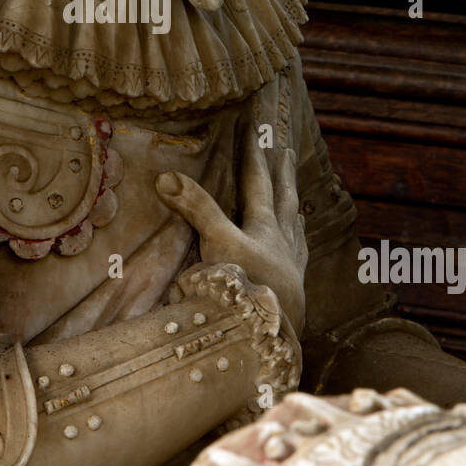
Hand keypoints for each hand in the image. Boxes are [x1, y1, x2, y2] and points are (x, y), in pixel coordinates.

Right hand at [156, 135, 306, 334]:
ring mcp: (290, 264)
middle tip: (286, 152)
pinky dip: (298, 244)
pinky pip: (299, 256)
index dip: (252, 155)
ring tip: (297, 200)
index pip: (257, 183)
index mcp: (264, 225)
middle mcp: (281, 240)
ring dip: (293, 208)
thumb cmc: (250, 287)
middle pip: (284, 198)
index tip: (252, 131)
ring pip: (294, 226)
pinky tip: (299, 249)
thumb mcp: (218, 243)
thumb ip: (196, 210)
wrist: (277, 334)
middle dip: (282, 174)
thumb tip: (166, 176)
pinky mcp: (294, 288)